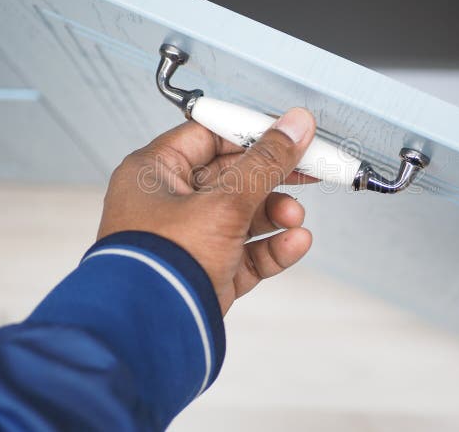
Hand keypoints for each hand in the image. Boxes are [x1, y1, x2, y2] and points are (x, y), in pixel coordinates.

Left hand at [97, 108, 316, 313]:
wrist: (151, 331)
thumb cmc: (163, 261)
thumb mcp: (223, 202)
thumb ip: (265, 163)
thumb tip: (295, 126)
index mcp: (154, 173)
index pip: (208, 137)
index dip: (250, 134)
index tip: (287, 134)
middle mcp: (168, 203)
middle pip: (231, 177)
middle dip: (272, 179)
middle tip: (308, 171)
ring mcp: (188, 239)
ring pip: (242, 216)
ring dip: (275, 215)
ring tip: (295, 218)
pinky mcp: (206, 271)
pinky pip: (246, 253)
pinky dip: (272, 248)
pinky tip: (295, 243)